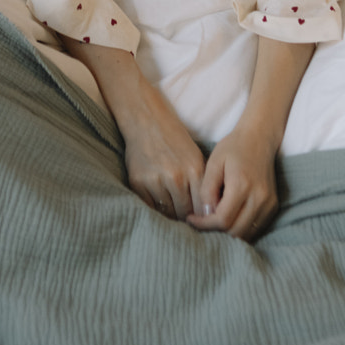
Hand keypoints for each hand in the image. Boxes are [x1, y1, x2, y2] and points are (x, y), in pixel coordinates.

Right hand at [119, 84, 205, 220]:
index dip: (203, 218)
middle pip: (184, 213)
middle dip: (187, 219)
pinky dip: (155, 209)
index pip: (202, 208)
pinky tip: (160, 205)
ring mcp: (155, 180)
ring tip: (174, 214)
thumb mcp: (196, 158)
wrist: (147, 122)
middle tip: (188, 222)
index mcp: (194, 170)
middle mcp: (175, 177)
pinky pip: (149, 207)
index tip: (202, 222)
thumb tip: (207, 216)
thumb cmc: (176, 142)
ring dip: (171, 215)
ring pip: (167, 212)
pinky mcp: (138, 183)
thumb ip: (202, 185)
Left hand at [187, 121, 279, 239]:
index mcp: (242, 185)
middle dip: (215, 231)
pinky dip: (240, 229)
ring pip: (246, 234)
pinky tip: (229, 218)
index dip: (204, 225)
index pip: (222, 220)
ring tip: (214, 220)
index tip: (191, 219)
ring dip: (228, 233)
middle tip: (201, 222)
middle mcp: (259, 197)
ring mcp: (268, 203)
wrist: (259, 138)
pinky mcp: (273, 206)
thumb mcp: (213, 163)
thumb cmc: (233, 148)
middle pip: (235, 232)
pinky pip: (255, 228)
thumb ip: (207, 189)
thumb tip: (205, 214)